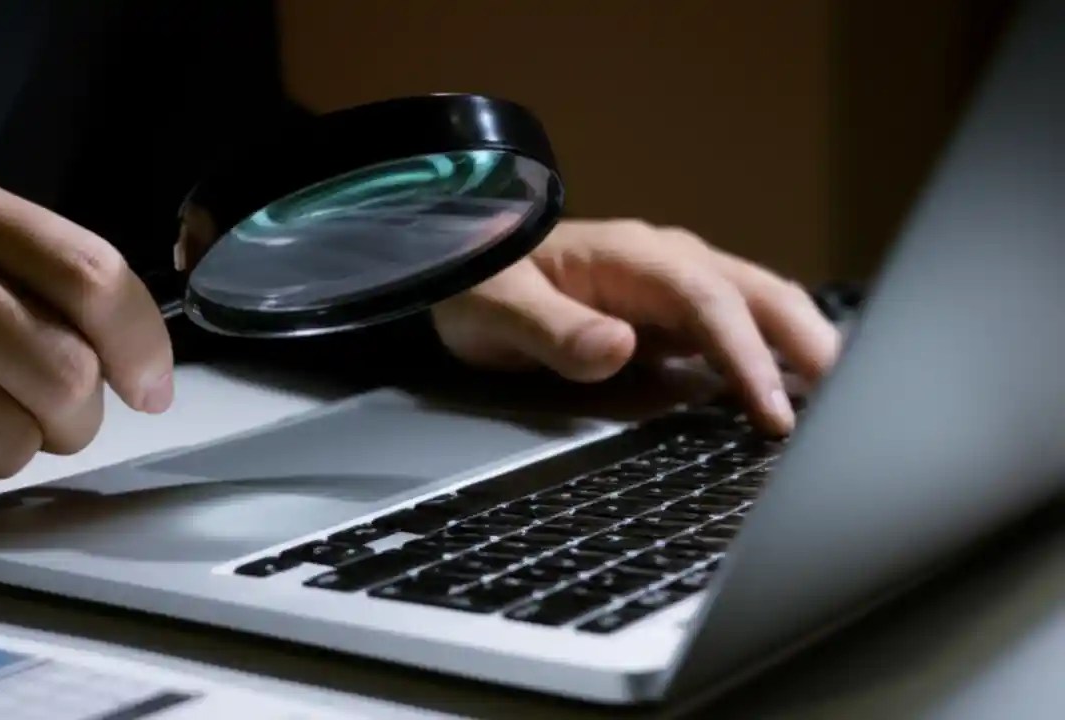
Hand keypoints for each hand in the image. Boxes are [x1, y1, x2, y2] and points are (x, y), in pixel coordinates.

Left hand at [431, 219, 839, 433]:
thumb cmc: (482, 285)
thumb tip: (618, 350)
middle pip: (759, 295)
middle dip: (808, 345)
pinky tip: (792, 398)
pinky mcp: (676, 313)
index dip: (747, 357)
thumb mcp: (498, 309)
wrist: (468, 266)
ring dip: (803, 349)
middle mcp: (669, 264)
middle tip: (849, 407)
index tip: (772, 412)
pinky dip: (774, 359)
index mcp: (634, 257)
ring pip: (762, 307)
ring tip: (841, 406)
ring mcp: (678, 286)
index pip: (710, 304)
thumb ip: (555, 330)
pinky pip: (739, 330)